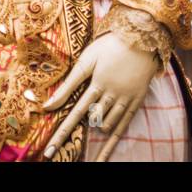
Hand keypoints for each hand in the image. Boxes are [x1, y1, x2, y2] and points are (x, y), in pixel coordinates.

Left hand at [42, 32, 157, 161]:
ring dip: (97, 129)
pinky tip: (105, 153)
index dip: (63, 131)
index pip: (76, 113)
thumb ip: (68, 84)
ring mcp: (125, 99)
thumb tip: (47, 104)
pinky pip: (125, 125)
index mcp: (97, 84)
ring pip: (108, 124)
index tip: (50, 148)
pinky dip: (113, 140)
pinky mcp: (136, 101)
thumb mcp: (87, 60)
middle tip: (54, 151)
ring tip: (91, 127)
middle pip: (91, 120)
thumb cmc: (110, 46)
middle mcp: (111, 95)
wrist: (143, 38)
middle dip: (72, 135)